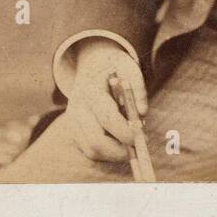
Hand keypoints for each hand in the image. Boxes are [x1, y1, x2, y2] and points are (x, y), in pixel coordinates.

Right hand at [65, 40, 148, 162]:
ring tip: (130, 142)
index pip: (107, 118)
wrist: (90, 63)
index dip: (125, 133)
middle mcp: (78, 109)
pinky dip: (107, 152)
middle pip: (95, 142)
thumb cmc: (114, 67)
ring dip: (114, 153)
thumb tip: (143, 113)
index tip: (142, 138)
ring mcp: (73, 123)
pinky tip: (119, 140)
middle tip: (138, 149)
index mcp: (91, 91)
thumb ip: (138, 88)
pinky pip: (90, 150)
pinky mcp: (74, 132)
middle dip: (119, 152)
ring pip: (92, 151)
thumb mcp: (130, 68)